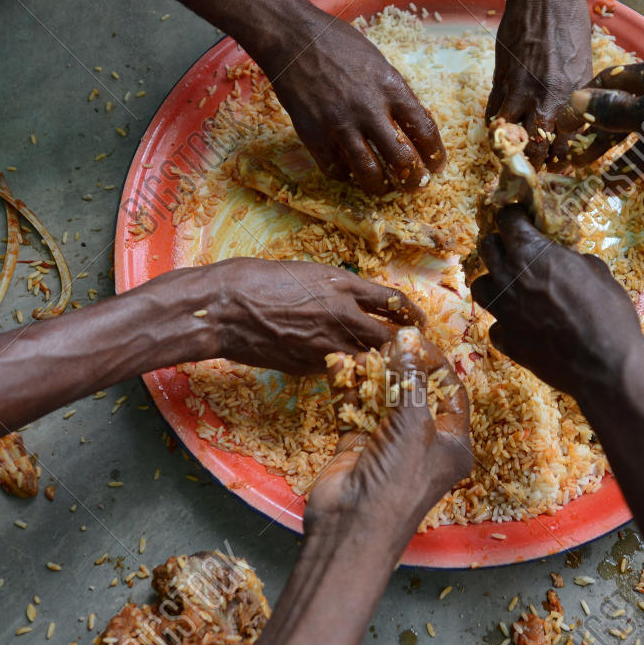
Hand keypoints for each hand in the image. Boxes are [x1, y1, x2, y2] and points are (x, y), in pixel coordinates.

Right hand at [192, 258, 424, 374]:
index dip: (412, 314)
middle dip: (403, 346)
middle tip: (411, 352)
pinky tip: (343, 370)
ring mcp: (325, 343)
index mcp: (343, 285)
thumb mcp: (308, 275)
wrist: (223, 307)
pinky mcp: (308, 365)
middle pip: (390, 337)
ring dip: (377, 363)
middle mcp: (342, 314)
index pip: (394, 301)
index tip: (420, 321)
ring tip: (384, 366)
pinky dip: (344, 370)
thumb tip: (357, 305)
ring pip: (367, 359)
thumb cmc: (259, 281)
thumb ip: (337, 292)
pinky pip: (337, 369)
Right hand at [269, 14, 445, 192]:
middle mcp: (368, 109)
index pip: (424, 130)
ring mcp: (339, 124)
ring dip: (380, 186)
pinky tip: (349, 171)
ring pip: (369, 173)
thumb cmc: (337, 43)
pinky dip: (345, 175)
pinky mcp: (313, 135)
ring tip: (383, 187)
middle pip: (402, 159)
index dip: (435, 154)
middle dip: (414, 179)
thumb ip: (394, 94)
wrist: (291, 37)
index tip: (437, 164)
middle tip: (415, 183)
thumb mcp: (378, 62)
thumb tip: (411, 124)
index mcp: (390, 87)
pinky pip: (335, 169)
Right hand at [306, 328, 472, 532]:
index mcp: (451, 443)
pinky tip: (339, 365)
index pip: (450, 392)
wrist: (352, 527)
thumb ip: (410, 379)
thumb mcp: (413, 424)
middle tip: (384, 341)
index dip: (435, 364)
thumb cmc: (399, 480)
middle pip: (414, 392)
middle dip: (399, 366)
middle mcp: (422, 443)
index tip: (415, 339)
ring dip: (371, 374)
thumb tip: (408, 340)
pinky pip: (354, 410)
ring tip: (360, 351)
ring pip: (382, 399)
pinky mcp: (357, 445)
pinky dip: (348, 388)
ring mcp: (388, 444)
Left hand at [471, 206, 643, 394]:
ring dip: (494, 282)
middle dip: (501, 244)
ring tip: (514, 287)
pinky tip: (524, 326)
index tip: (523, 219)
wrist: (605, 367)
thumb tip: (563, 257)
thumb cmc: (609, 314)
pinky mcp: (505, 340)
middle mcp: (508, 277)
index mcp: (531, 252)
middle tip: (517, 250)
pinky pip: (496, 325)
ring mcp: (502, 311)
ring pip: (480, 285)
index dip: (516, 217)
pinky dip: (507, 323)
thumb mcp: (597, 271)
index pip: (508, 219)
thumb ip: (570, 258)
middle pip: (486, 247)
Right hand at [490, 0, 592, 167]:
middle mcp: (545, 100)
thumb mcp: (585, 63)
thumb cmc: (571, 24)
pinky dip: (496, 125)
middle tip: (534, 169)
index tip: (558, 165)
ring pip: (508, 136)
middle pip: (535, 149)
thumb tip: (569, 119)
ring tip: (512, 152)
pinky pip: (493, 113)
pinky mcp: (499, 78)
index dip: (560, 160)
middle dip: (534, 164)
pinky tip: (501, 128)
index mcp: (571, 99)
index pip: (564, 146)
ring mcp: (519, 91)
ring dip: (509, 149)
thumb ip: (575, 95)